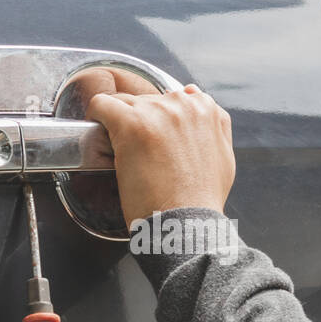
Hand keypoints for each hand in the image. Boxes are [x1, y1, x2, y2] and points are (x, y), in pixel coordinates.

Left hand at [86, 84, 234, 226]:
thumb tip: (200, 102)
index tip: (154, 143)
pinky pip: (102, 104)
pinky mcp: (131, 124)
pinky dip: (96, 116)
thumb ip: (216, 126)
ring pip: (124, 103)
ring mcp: (156, 112)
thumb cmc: (201, 200)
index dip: (160, 122)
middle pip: (148, 101)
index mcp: (205, 109)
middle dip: (141, 123)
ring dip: (119, 124)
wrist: (185, 223)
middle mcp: (182, 104)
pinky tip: (99, 136)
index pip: (173, 98)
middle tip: (139, 156)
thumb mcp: (224, 157)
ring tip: (122, 154)